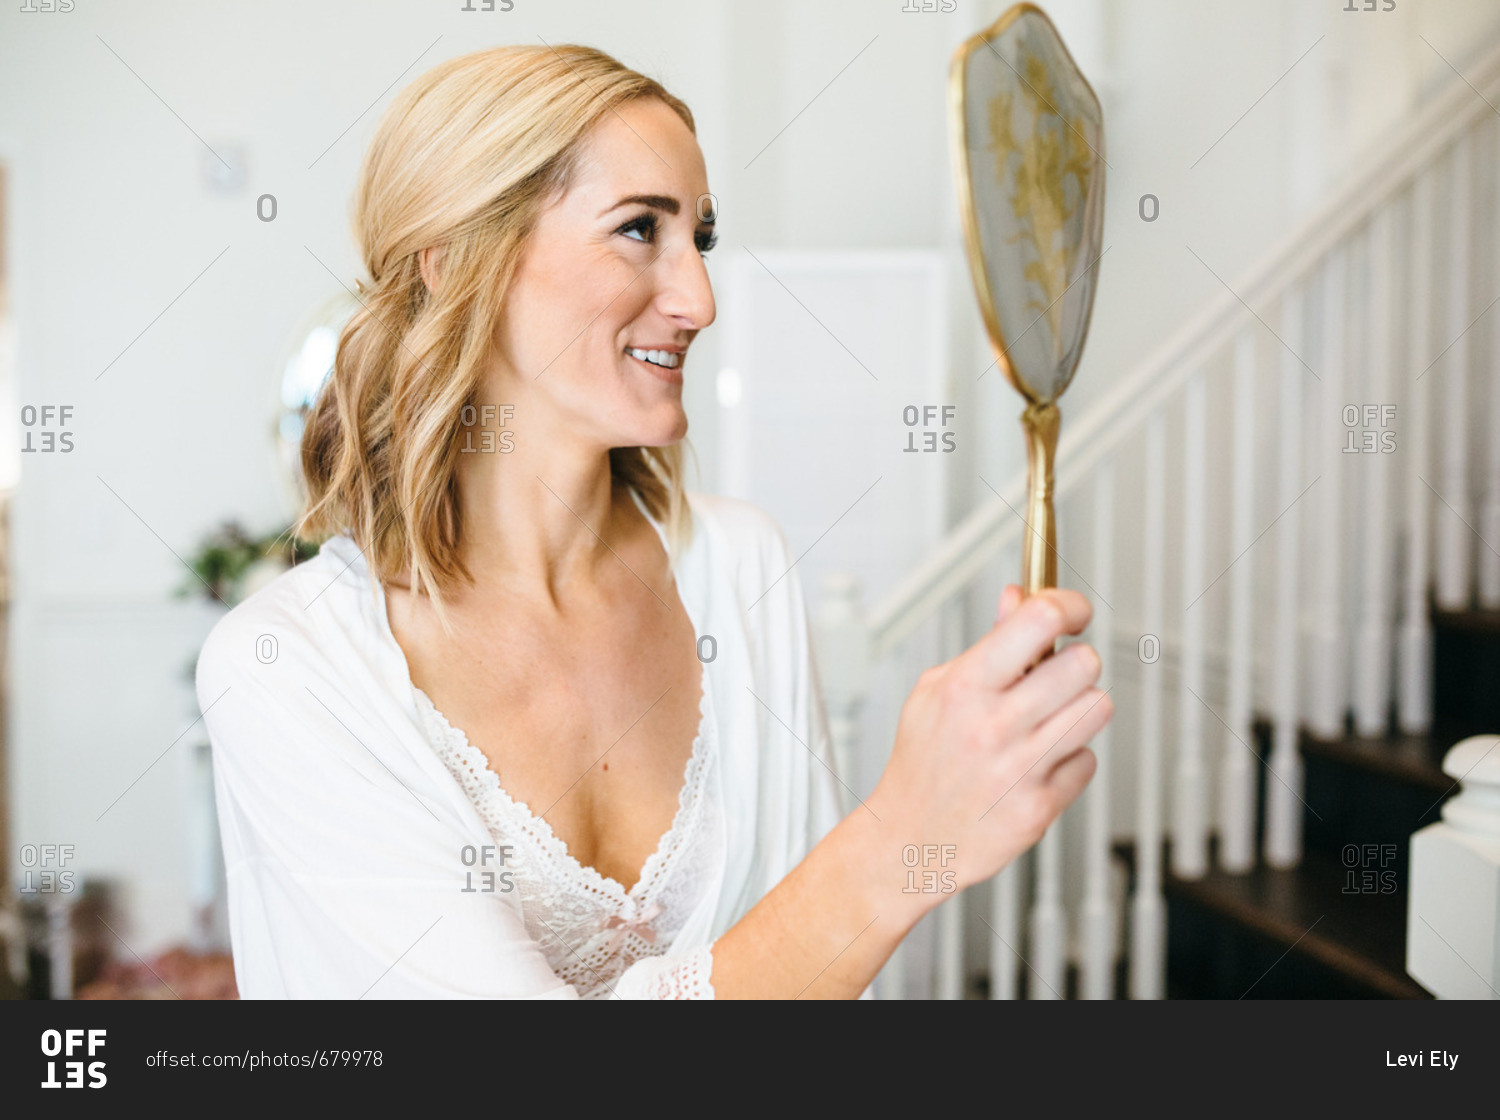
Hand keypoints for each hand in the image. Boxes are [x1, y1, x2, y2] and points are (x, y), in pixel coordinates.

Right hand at [863, 585, 1111, 919]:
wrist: (910, 841)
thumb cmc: (922, 764)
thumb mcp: (937, 691)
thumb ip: (987, 644)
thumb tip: (1018, 597)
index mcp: (965, 686)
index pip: (1038, 619)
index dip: (1069, 605)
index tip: (1073, 611)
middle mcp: (993, 725)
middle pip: (1083, 663)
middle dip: (1076, 662)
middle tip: (1059, 673)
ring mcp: (1019, 768)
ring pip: (1097, 709)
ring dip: (1080, 708)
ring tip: (1052, 717)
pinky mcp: (1039, 807)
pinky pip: (1087, 761)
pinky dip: (1070, 760)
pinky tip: (1039, 764)